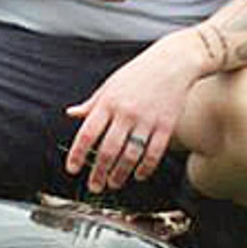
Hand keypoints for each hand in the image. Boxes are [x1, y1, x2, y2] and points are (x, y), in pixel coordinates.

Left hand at [64, 39, 204, 192]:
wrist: (174, 61)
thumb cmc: (139, 72)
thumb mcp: (110, 84)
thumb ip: (92, 103)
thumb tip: (71, 113)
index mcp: (108, 102)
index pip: (87, 133)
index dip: (78, 154)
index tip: (72, 169)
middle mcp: (126, 112)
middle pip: (108, 150)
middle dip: (98, 173)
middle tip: (94, 186)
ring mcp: (147, 120)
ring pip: (130, 156)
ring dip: (120, 174)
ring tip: (113, 183)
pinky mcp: (166, 125)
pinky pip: (154, 153)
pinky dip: (145, 168)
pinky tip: (138, 175)